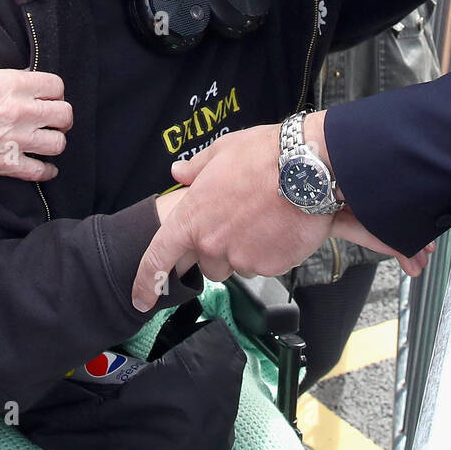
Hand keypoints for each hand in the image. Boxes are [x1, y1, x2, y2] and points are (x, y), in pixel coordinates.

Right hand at [0, 68, 71, 180]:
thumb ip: (5, 79)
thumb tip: (25, 77)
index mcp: (15, 85)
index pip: (56, 86)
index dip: (55, 93)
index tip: (50, 99)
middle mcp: (22, 111)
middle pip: (64, 115)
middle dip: (61, 118)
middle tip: (54, 121)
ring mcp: (16, 139)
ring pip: (58, 143)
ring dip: (53, 143)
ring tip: (46, 142)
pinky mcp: (6, 163)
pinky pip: (40, 171)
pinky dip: (46, 171)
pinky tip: (46, 168)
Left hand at [129, 117, 425, 309]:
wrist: (310, 168)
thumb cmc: (265, 154)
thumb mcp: (224, 151)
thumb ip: (196, 168)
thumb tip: (178, 173)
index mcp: (192, 217)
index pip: (159, 258)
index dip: (146, 281)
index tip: (140, 298)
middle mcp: (212, 244)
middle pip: (208, 263)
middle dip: (219, 249)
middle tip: (239, 221)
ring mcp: (242, 258)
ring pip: (239, 264)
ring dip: (247, 250)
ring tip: (266, 219)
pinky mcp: (271, 266)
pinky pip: (266, 265)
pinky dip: (272, 251)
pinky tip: (283, 226)